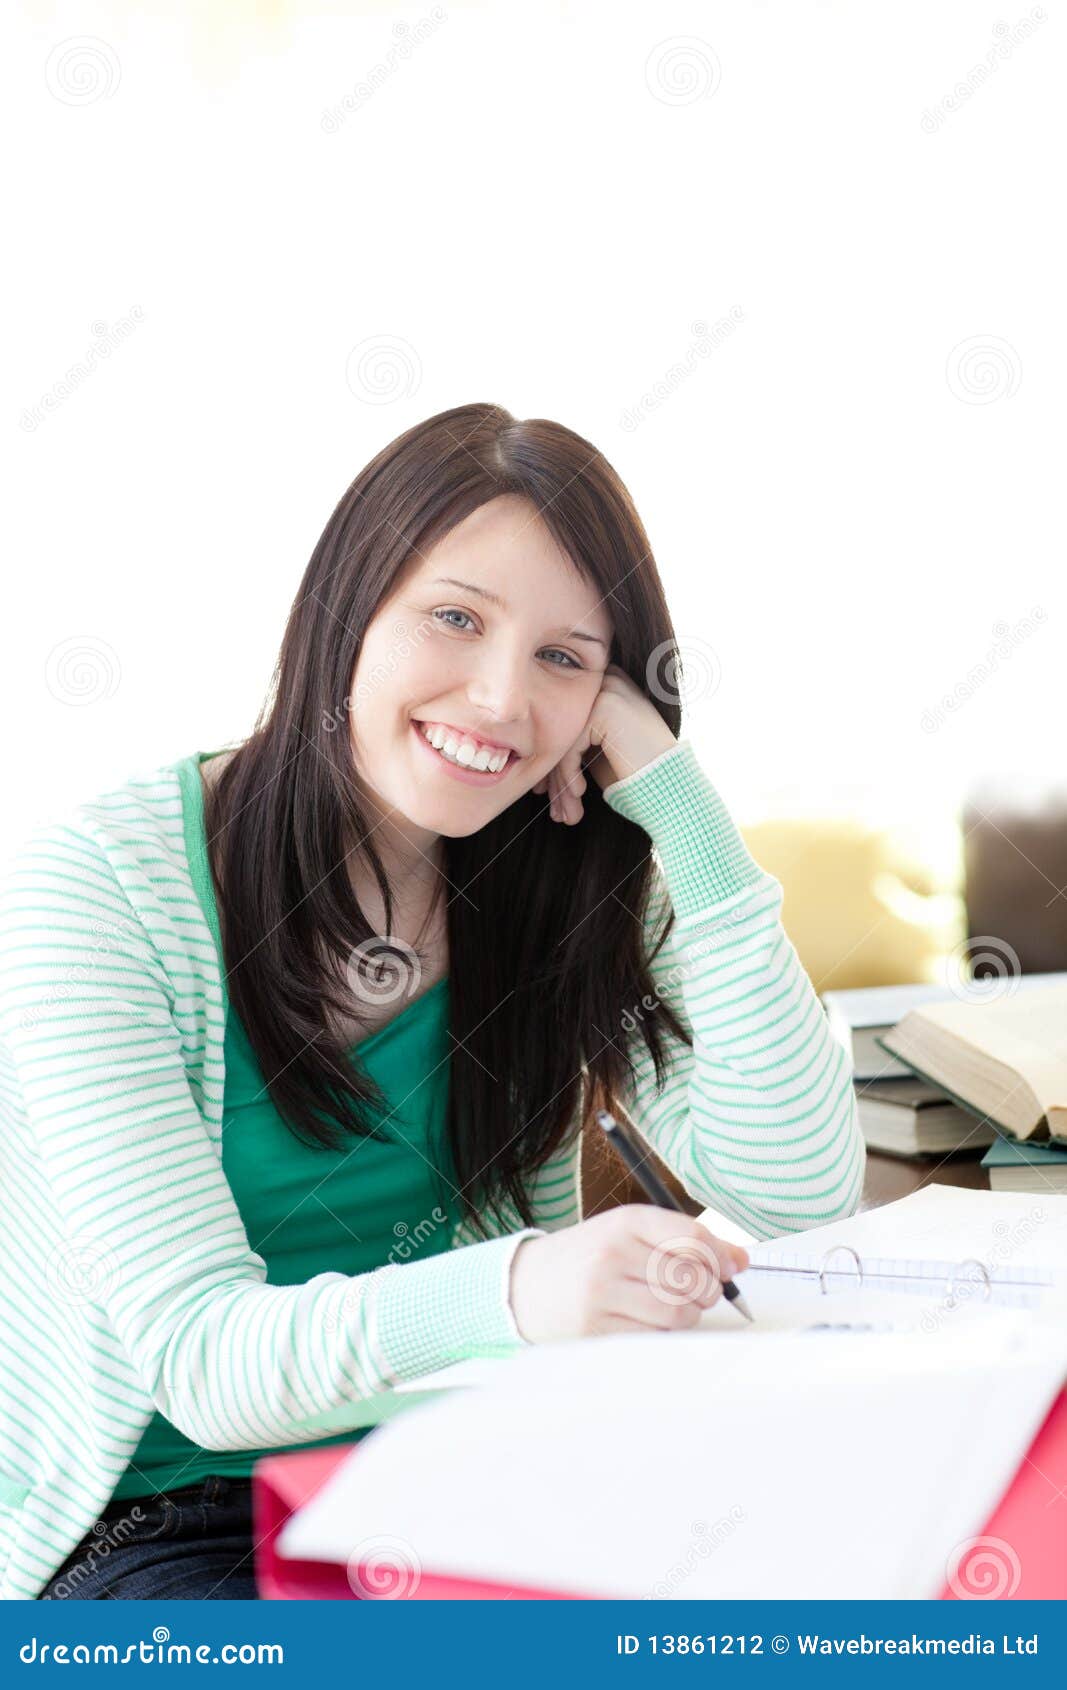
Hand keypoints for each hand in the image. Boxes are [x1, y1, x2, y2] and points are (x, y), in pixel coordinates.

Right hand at [508, 1205, 748, 1342]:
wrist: (524, 1285)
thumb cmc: (587, 1257)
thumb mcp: (628, 1234)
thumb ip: (683, 1241)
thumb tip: (741, 1260)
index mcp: (625, 1221)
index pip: (692, 1235)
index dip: (720, 1256)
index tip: (727, 1268)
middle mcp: (613, 1253)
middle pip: (691, 1276)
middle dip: (708, 1290)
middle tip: (701, 1292)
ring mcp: (602, 1293)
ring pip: (678, 1312)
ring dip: (688, 1315)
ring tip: (674, 1308)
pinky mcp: (596, 1329)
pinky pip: (654, 1338)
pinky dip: (663, 1334)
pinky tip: (648, 1323)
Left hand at [531, 662, 677, 824]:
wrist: (671, 787)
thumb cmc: (636, 773)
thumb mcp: (598, 751)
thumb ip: (573, 740)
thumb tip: (530, 752)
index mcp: (608, 686)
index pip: (565, 720)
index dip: (555, 760)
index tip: (548, 792)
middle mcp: (609, 681)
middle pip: (561, 729)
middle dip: (554, 774)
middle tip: (555, 808)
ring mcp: (608, 691)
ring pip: (563, 739)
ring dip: (560, 781)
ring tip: (564, 812)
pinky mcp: (604, 708)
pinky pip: (570, 745)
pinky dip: (570, 774)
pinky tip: (580, 795)